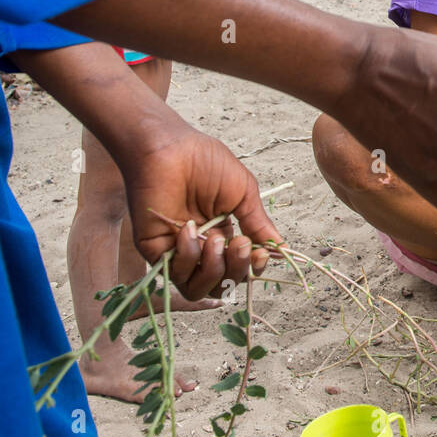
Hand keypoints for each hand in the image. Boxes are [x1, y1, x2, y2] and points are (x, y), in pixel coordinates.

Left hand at [122, 125, 283, 300]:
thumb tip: (281, 249)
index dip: (252, 267)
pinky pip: (175, 274)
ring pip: (199, 288)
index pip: (241, 267)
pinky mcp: (155, 250)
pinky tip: (189, 230)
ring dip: (213, 269)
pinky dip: (187, 257)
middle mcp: (201, 247)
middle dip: (237, 269)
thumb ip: (259, 224)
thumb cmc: (205, 162)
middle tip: (240, 243)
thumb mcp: (243, 193)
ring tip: (214, 239)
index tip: (261, 253)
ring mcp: (177, 251)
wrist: (170, 149)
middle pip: (223, 284)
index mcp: (224, 233)